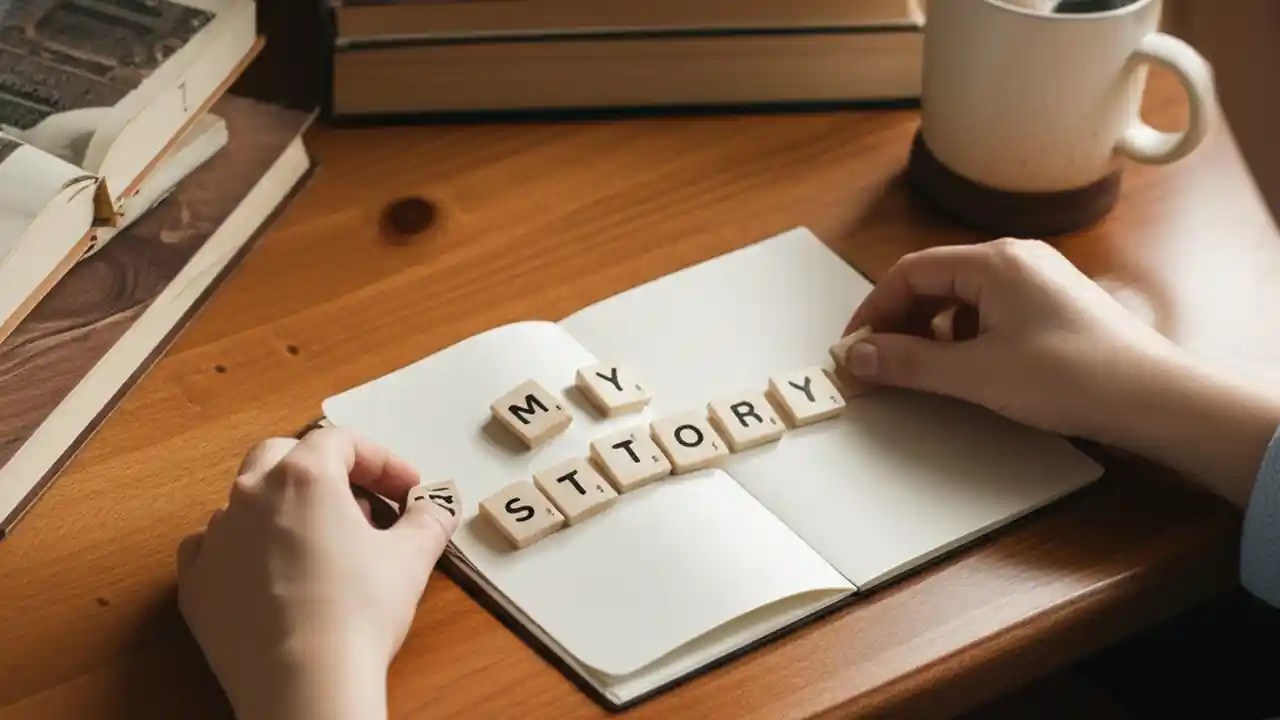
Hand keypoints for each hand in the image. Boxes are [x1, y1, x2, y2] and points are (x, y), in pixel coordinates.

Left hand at [177, 429, 458, 719]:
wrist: (305, 684)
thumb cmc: (356, 616)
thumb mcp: (411, 558)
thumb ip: (428, 520)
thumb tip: (436, 510)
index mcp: (303, 477)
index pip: (341, 441)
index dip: (382, 461)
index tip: (406, 490)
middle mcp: (250, 496)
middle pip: (283, 455)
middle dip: (323, 469)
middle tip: (359, 502)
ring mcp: (217, 538)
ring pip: (246, 499)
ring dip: (284, 508)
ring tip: (321, 542)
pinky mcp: (197, 583)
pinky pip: (212, 546)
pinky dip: (241, 547)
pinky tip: (268, 569)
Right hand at [837, 238, 1279, 506]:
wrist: (1155, 398)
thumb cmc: (1072, 376)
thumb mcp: (976, 373)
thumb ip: (909, 363)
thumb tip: (858, 357)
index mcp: (994, 261)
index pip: (910, 272)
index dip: (874, 311)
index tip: (854, 349)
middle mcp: (1015, 258)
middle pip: (934, 281)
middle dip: (899, 322)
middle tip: (879, 364)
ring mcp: (1038, 280)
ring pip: (961, 298)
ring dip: (931, 332)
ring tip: (921, 371)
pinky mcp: (1053, 306)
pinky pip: (990, 311)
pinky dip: (964, 337)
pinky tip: (969, 369)